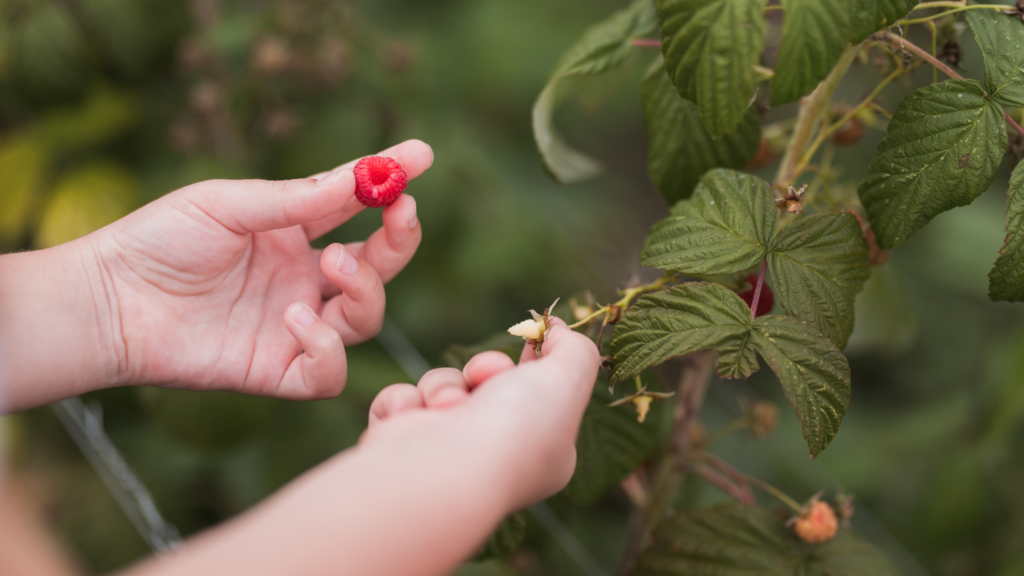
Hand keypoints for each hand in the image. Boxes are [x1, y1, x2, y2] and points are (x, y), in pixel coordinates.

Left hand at [0, 140, 432, 409]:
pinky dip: (326, 348)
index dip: (392, 186)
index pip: (359, 212)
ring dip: (365, 291)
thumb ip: (301, 199)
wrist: (107, 299)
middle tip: (398, 214)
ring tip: (330, 266)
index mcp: (293, 236)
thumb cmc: (159, 240)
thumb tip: (370, 173)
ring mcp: (292, 327)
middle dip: (399, 242)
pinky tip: (294, 317)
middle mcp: (302, 282)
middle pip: (378, 269)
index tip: (422, 157)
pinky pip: (327, 374)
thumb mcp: (233, 204)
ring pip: (364, 321)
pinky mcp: (275, 370)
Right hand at [363, 318, 601, 509]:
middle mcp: (495, 453)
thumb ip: (575, 349)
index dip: (534, 362)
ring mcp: (445, 451)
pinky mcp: (404, 444)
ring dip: (443, 385)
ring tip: (446, 409)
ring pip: (443, 385)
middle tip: (485, 375)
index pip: (539, 394)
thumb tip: (556, 330)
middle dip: (486, 367)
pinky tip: (411, 418)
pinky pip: (402, 400)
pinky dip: (403, 402)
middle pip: (489, 381)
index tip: (531, 340)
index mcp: (541, 449)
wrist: (441, 470)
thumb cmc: (513, 429)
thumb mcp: (568, 379)